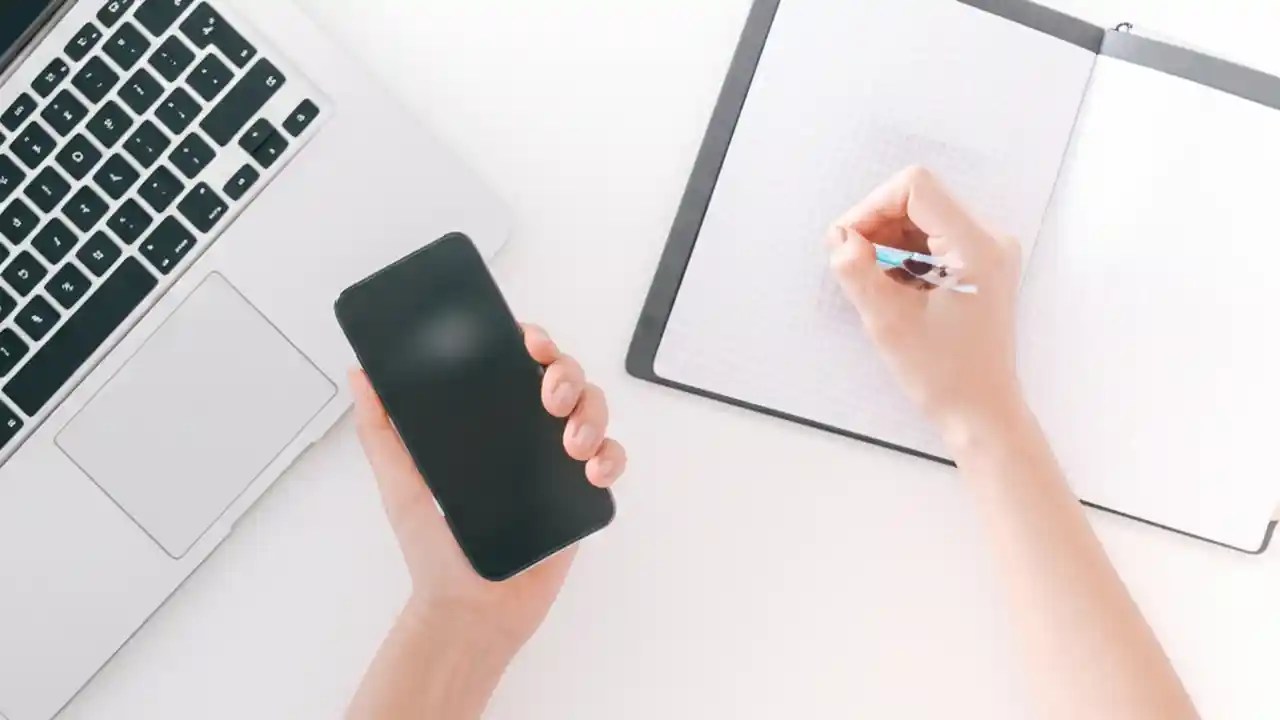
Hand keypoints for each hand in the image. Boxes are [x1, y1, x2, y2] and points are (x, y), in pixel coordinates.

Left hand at [348, 324, 626, 654]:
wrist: (470, 610)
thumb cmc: (434, 550)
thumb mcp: (400, 483)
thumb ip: (380, 429)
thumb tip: (360, 373)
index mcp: (488, 421)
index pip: (516, 363)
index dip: (531, 342)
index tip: (529, 343)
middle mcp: (526, 433)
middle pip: (563, 376)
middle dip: (566, 373)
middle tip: (550, 397)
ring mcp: (556, 462)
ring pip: (592, 410)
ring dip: (591, 414)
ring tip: (571, 445)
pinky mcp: (580, 495)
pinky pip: (611, 459)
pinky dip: (611, 456)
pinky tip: (592, 473)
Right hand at [825, 166, 1024, 437]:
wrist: (980, 410)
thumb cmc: (940, 373)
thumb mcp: (887, 321)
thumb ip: (856, 270)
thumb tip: (838, 236)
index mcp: (974, 245)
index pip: (914, 186)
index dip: (870, 207)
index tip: (849, 246)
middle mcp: (989, 237)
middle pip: (918, 197)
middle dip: (877, 226)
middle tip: (856, 267)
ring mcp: (988, 249)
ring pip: (921, 215)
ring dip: (888, 240)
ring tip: (877, 282)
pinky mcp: (980, 263)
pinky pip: (933, 236)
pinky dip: (905, 253)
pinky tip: (896, 288)